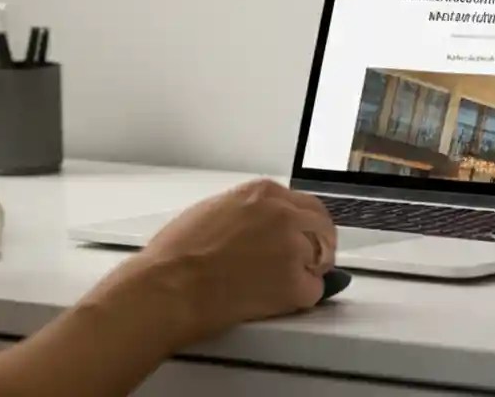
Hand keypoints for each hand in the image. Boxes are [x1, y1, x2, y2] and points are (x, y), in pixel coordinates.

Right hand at [91, 179, 338, 344]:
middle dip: (317, 246)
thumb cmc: (177, 252)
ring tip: (277, 285)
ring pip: (321, 260)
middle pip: (323, 228)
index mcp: (264, 193)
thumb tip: (260, 225)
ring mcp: (294, 248)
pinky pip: (313, 292)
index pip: (306, 205)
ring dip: (307, 272)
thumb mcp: (214, 209)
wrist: (171, 285)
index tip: (300, 238)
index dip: (303, 226)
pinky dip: (299, 299)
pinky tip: (273, 301)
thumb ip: (249, 211)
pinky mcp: (295, 284)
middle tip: (303, 264)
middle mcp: (285, 214)